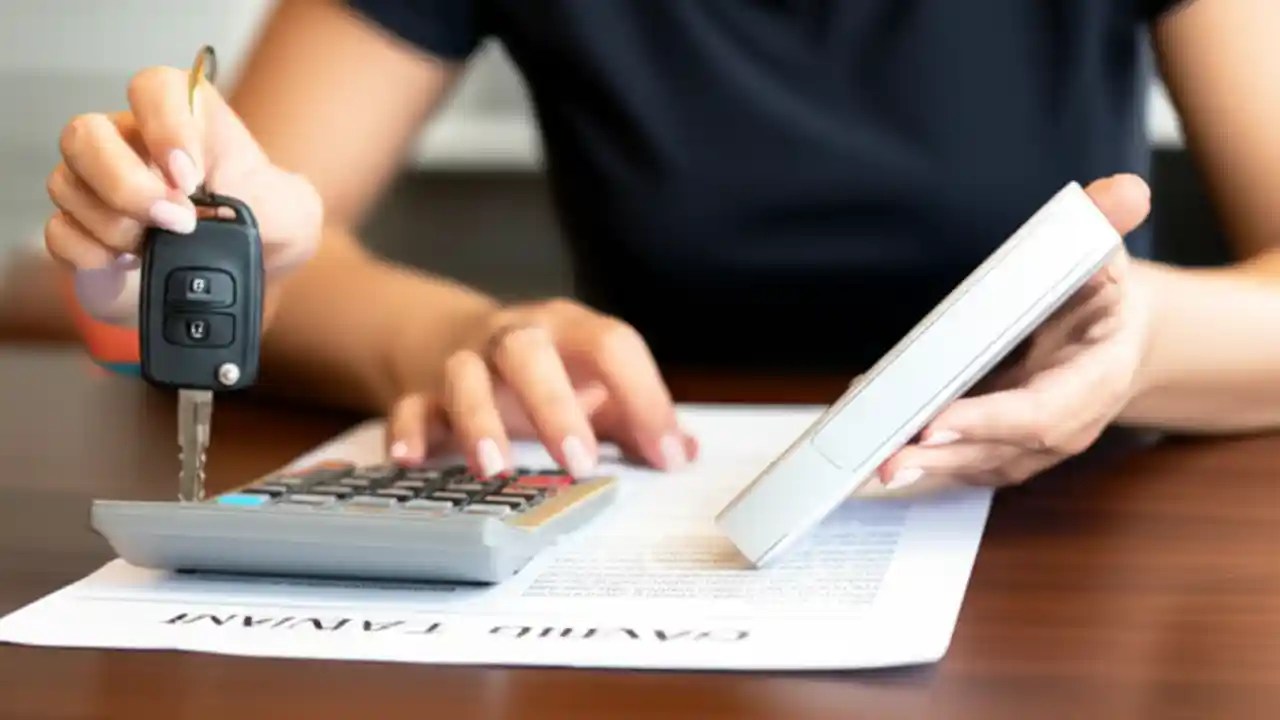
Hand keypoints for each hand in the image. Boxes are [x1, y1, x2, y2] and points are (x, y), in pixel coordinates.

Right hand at [44, 66, 320, 326]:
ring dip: (113, 224)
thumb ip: (280, 203)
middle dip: (125, 183)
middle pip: (86, 132)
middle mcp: (133, 144)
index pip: (156, 88)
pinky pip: (59, 233)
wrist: (250, 281)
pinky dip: (90, 253)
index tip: (192, 176)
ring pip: (67, 184)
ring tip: (156, 250)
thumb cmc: (268, 230)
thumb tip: (231, 213)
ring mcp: (100, 187)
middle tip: (175, 221)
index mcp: (190, 124)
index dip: (165, 125)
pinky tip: (127, 266)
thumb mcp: (298, 212)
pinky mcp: (84, 232)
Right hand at [387, 298, 698, 476]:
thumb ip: (634, 416)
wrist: (443, 334)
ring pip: (464, 375)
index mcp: (569, 330)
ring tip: (494, 468)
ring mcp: (464, 362)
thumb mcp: (589, 382)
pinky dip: (406, 430)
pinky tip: (411, 459)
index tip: (666, 457)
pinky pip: (408, 406)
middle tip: (579, 462)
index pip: (613, 346)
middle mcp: (515, 338)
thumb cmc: (537, 371)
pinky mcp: (420, 392)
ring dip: (478, 419)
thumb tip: (686, 451)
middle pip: (530, 353)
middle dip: (554, 404)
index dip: (645, 397)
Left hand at [876, 174, 1153, 490]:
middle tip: (888, 457)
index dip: (987, 422)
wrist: (1121, 336)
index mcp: (1098, 376)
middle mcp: (1073, 423)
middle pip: (1003, 451)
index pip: (1040, 412)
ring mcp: (1044, 445)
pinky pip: (970, 463)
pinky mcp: (1015, 449)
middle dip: (942, 457)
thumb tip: (1123, 191)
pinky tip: (886, 444)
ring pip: (983, 466)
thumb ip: (1104, 223)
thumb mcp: (1106, 253)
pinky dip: (929, 460)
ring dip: (929, 470)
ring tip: (878, 461)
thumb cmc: (1104, 295)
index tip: (933, 424)